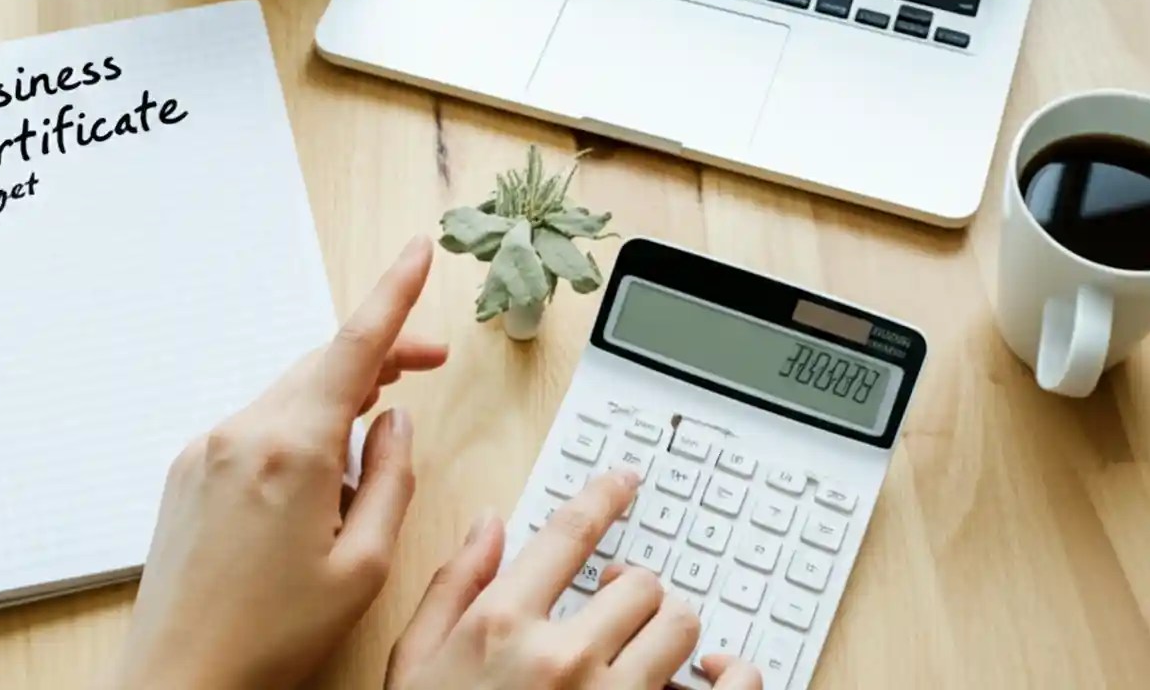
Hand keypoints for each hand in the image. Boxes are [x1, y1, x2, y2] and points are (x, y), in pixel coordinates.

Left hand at [112, 236, 445, 689]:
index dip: (394, 295)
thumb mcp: (365, 565)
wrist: (178, 678)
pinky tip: (318, 486)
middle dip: (380, 360)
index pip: (354, 347)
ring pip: (290, 398)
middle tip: (429, 369)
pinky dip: (299, 435)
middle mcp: (240, 435)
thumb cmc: (271, 636)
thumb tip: (396, 422)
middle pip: (322, 367)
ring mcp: (206, 451)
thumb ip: (393, 479)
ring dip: (340, 405)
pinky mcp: (188, 472)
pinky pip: (258, 428)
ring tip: (371, 456)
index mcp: (291, 452)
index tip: (417, 252)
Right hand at [385, 469, 764, 689]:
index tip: (626, 481)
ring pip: (679, 625)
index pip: (568, 532)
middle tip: (616, 606)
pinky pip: (731, 688)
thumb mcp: (413, 666)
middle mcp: (561, 656)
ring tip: (649, 646)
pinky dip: (736, 674)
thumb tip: (491, 524)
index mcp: (499, 626)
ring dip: (668, 629)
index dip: (604, 494)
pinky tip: (718, 673)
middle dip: (629, 590)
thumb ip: (453, 588)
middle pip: (636, 582)